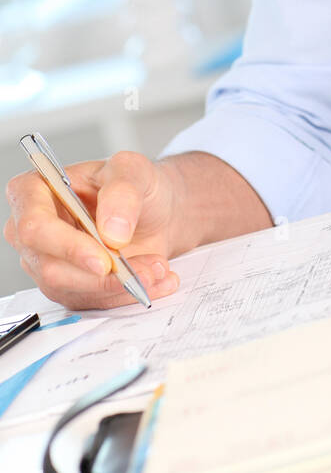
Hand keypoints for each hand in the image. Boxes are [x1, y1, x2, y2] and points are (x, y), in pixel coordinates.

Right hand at [5, 150, 182, 309]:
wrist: (153, 209)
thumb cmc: (134, 183)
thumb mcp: (134, 170)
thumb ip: (123, 192)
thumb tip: (112, 232)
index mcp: (34, 190)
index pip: (34, 226)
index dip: (66, 246)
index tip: (104, 259)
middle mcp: (33, 231)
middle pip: (50, 267)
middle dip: (101, 275)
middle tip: (145, 268)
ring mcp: (46, 262)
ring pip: (72, 290)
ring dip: (119, 285)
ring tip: (156, 267)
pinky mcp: (67, 287)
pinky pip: (90, 302)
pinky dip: (126, 294)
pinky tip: (154, 279)